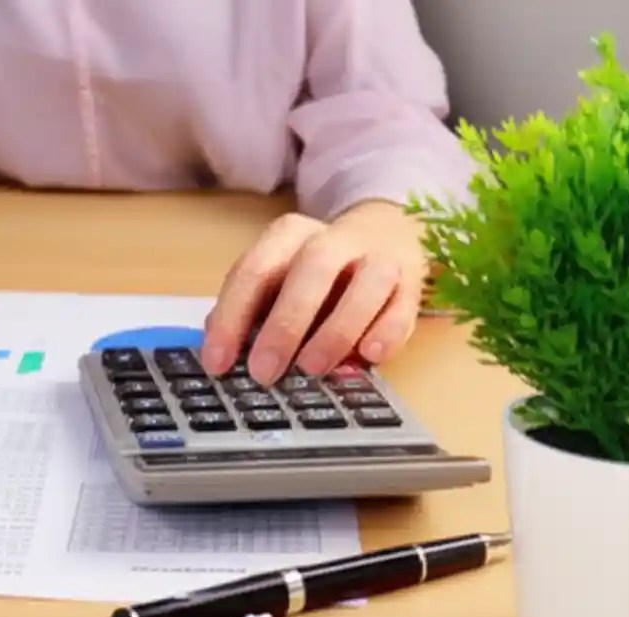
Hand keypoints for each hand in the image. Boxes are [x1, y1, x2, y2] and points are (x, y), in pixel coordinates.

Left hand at [200, 202, 427, 384]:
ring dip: (337, 329)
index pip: (254, 270)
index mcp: (289, 236)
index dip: (232, 318)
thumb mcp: (279, 277)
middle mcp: (334, 240)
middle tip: (264, 372)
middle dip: (284, 324)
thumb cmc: (319, 272)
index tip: (217, 363)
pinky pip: (404, 305)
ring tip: (313, 369)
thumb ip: (251, 308)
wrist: (388, 232)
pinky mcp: (411, 282)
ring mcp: (378, 258)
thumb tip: (217, 345)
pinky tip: (370, 355)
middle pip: (310, 270)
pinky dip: (388, 331)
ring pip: (364, 284)